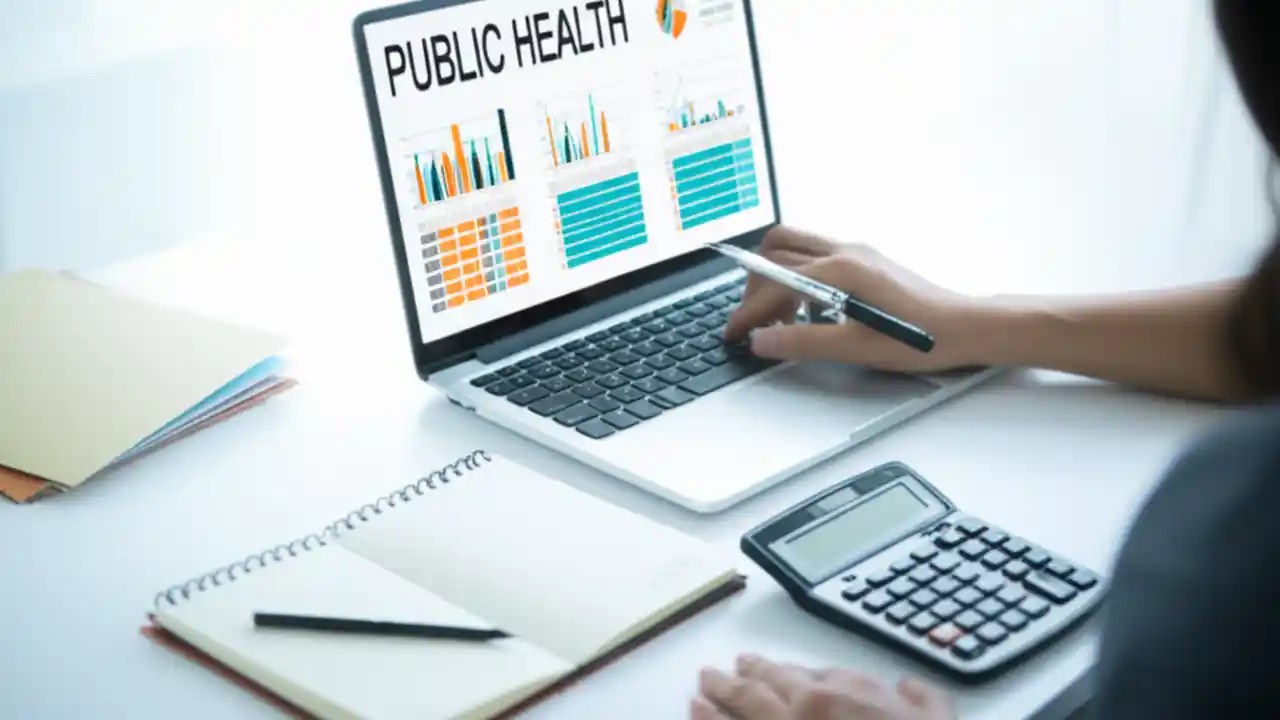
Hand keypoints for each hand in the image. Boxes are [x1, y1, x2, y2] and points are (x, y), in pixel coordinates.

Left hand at [692, 654, 954, 719]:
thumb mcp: (938, 719)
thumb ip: (921, 698)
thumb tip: (911, 687)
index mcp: (845, 693)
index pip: (808, 674)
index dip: (786, 672)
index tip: (772, 669)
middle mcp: (806, 707)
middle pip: (765, 683)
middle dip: (744, 674)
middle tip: (726, 669)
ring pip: (740, 705)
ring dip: (717, 695)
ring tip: (701, 689)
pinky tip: (694, 711)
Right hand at [724, 226, 993, 372]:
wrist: (966, 327)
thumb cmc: (921, 338)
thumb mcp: (855, 349)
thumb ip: (803, 343)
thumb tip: (762, 342)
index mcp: (839, 271)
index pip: (773, 282)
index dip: (747, 311)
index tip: (734, 333)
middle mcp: (844, 252)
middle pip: (775, 250)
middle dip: (754, 284)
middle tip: (754, 320)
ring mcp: (856, 252)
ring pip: (795, 245)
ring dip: (775, 274)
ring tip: (781, 315)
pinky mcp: (866, 259)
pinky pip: (816, 254)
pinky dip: (798, 276)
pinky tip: (812, 309)